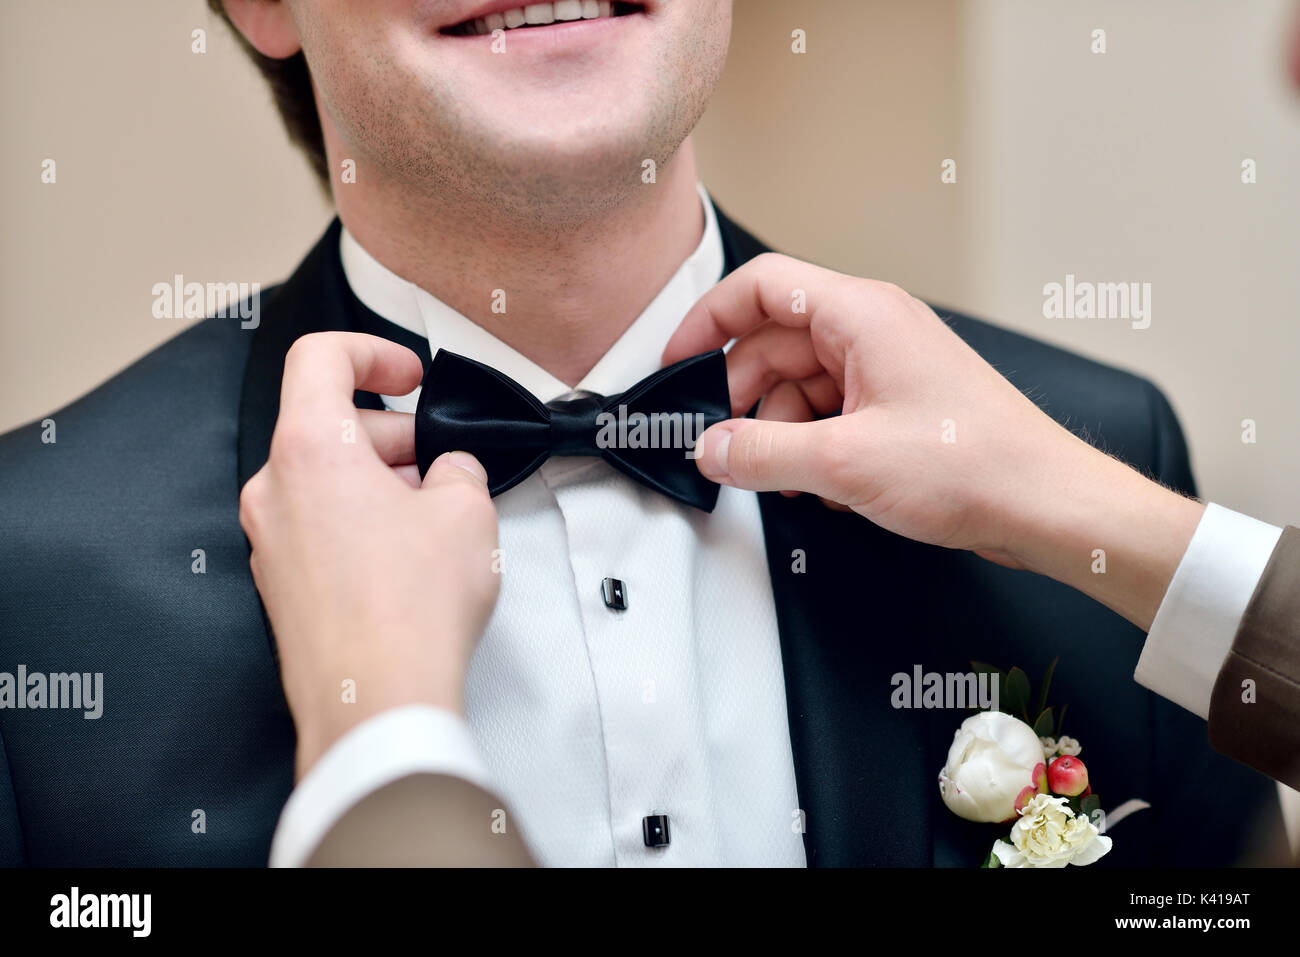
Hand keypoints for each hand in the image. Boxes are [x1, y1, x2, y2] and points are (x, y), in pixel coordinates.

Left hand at [239, 332, 500, 778]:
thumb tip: (451, 476)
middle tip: (438, 460)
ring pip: (323, 479)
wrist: (377, 702)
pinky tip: (407, 556)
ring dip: (376, 480)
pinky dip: (359, 522)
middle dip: (390, 433)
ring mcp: (271, 541)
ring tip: (432, 515)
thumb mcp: (468, 513)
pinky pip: (318, 528)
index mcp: (310, 449)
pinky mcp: (281, 585)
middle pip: (325, 423)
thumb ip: (460, 471)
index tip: (406, 371)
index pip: (319, 356)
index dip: (372, 350)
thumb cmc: (410, 610)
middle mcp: (275, 490)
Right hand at [664, 254, 1202, 629]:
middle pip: (774, 345)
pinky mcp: (896, 409)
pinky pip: (829, 416)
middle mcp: (873, 332)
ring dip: (781, 436)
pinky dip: (815, 450)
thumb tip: (710, 449)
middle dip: (745, 400)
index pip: (762, 287)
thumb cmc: (976, 465)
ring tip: (792, 481)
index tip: (677, 363)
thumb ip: (761, 454)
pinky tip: (828, 490)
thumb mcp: (845, 463)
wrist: (1047, 506)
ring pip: (799, 387)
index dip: (708, 320)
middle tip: (726, 447)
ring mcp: (886, 371)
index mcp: (861, 315)